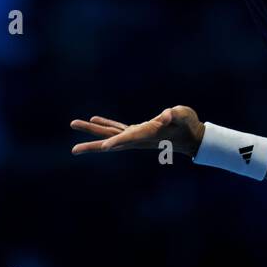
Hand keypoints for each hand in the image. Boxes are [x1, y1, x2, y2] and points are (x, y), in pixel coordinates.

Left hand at [70, 107, 204, 157]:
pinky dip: (106, 123)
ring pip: (110, 133)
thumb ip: (174, 115)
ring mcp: (137, 135)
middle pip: (111, 141)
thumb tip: (167, 115)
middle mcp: (138, 138)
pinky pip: (117, 128)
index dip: (116, 142)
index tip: (102, 147)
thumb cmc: (188, 125)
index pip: (128, 138)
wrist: (192, 136)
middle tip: (73, 151)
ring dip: (92, 130)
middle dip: (92, 144)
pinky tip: (95, 119)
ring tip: (74, 124)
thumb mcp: (183, 116)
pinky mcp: (138, 130)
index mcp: (147, 134)